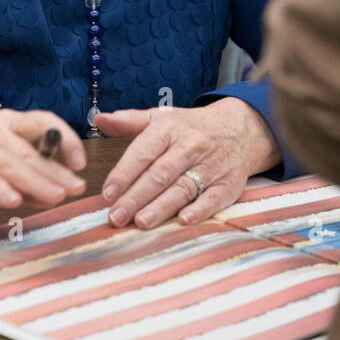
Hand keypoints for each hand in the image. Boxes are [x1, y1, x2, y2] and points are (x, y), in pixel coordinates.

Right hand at [0, 109, 87, 213]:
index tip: (80, 163)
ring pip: (9, 162)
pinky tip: (12, 201)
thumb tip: (56, 191)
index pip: (41, 122)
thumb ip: (21, 181)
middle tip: (75, 188)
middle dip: (55, 171)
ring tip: (56, 196)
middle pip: (28, 149)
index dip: (65, 139)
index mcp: (0, 124)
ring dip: (35, 181)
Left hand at [95, 97, 282, 228]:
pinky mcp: (228, 184)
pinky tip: (182, 221)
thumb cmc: (190, 127)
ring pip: (183, 188)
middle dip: (136, 197)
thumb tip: (100, 120)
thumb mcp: (160, 117)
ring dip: (162, 207)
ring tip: (141, 222)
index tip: (107, 193)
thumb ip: (129, 121)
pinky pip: (213, 198)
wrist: (239, 129)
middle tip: (116, 217)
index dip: (124, 173)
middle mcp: (190, 146)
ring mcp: (211, 166)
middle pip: (160, 174)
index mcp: (169, 128)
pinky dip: (199, 210)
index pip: (143, 152)